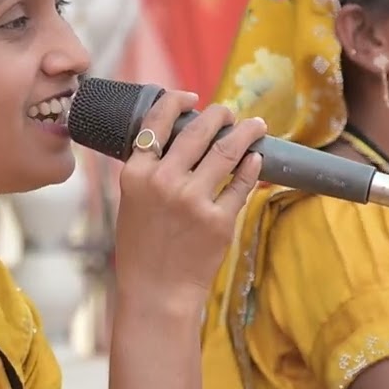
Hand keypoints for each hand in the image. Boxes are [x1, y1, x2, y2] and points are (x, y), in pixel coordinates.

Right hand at [112, 90, 265, 305]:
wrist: (157, 292)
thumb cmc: (142, 248)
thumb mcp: (132, 202)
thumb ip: (150, 170)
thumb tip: (179, 140)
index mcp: (135, 174)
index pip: (157, 121)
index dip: (176, 101)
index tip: (191, 96)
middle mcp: (163, 182)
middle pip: (198, 130)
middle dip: (219, 114)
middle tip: (229, 112)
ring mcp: (193, 201)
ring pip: (227, 151)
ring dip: (245, 132)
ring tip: (255, 125)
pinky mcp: (219, 220)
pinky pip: (242, 184)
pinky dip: (251, 168)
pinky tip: (255, 160)